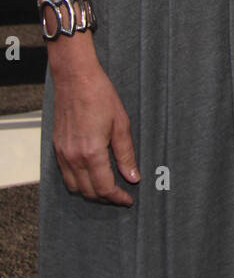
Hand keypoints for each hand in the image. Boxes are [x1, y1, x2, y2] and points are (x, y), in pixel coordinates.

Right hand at [52, 61, 139, 205]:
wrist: (75, 78)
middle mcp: (73, 157)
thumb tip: (133, 177)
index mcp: (91, 152)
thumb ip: (126, 153)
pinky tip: (91, 174)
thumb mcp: (121, 123)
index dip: (117, 197)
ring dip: (90, 192)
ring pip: (74, 186)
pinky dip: (78, 181)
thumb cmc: (100, 95)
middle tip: (120, 195)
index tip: (128, 199)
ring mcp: (62, 153)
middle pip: (88, 192)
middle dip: (105, 198)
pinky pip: (66, 174)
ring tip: (107, 187)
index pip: (104, 188)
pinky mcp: (56, 147)